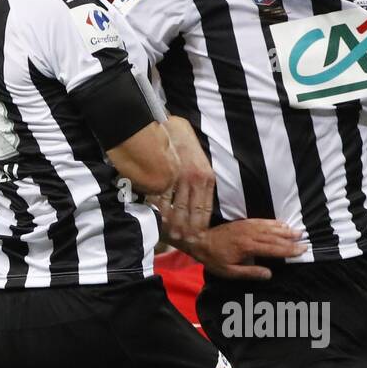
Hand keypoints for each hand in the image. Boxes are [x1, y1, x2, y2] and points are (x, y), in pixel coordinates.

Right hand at [159, 116, 215, 240]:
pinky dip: (160, 210)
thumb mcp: (201, 164)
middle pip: (191, 213)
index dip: (200, 226)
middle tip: (182, 241)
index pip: (205, 210)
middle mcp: (196, 180)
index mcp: (208, 179)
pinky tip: (159, 218)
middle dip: (186, 230)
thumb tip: (198, 206)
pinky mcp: (165, 174)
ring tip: (170, 234)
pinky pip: (163, 198)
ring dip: (173, 224)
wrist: (172, 126)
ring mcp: (180, 178)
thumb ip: (202, 184)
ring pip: (177, 209)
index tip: (196, 238)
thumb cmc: (186, 146)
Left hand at [196, 220, 305, 279]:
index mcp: (247, 247)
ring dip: (285, 230)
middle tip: (305, 243)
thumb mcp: (229, 272)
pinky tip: (282, 224)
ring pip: (270, 228)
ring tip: (298, 232)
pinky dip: (274, 222)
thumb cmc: (214, 259)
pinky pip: (262, 221)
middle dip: (291, 240)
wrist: (200, 240)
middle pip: (274, 238)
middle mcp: (249, 234)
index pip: (272, 249)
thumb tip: (269, 274)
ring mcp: (247, 226)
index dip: (288, 250)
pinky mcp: (244, 222)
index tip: (301, 251)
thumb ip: (250, 273)